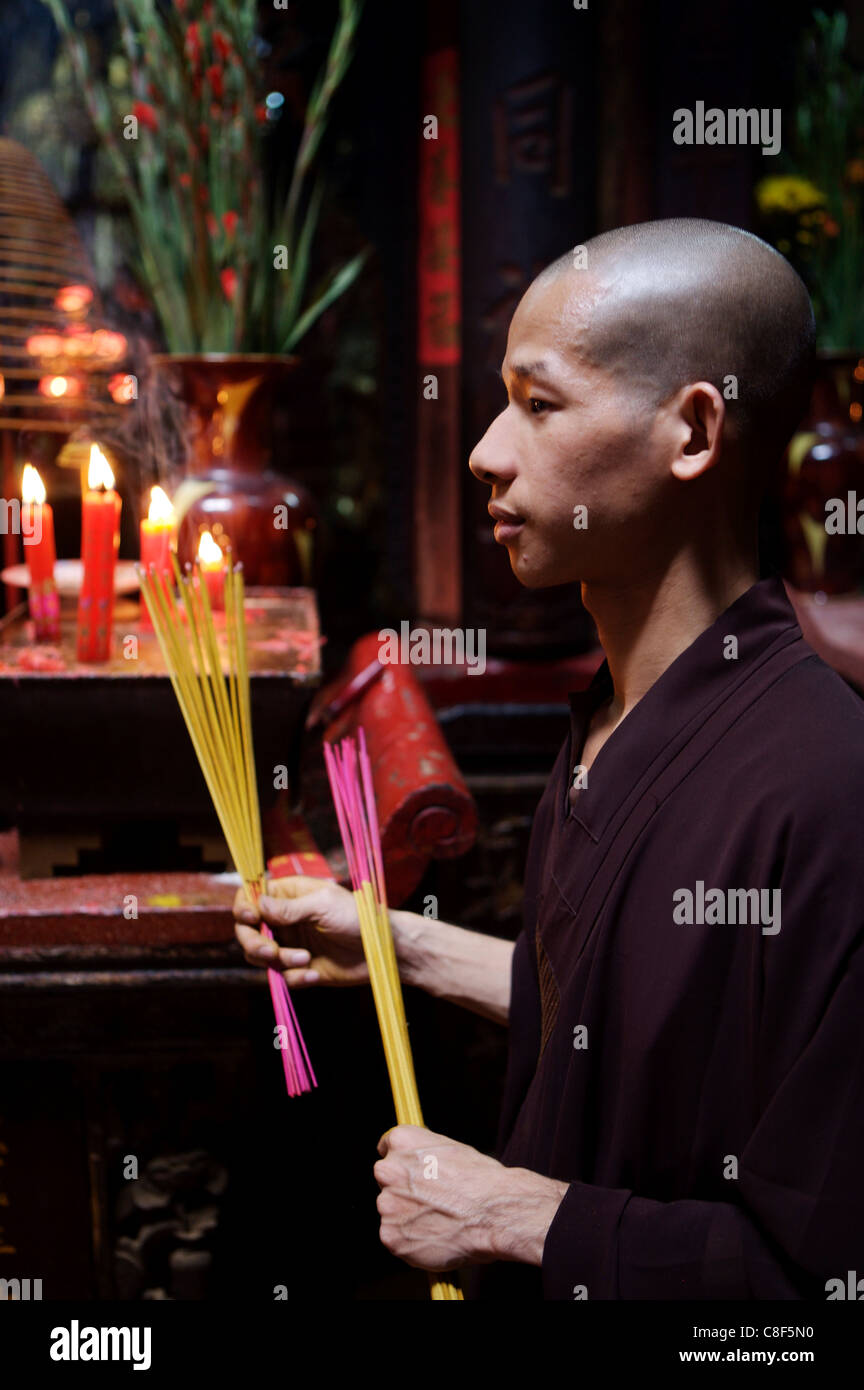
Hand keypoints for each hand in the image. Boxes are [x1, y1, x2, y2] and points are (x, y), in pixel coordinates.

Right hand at [233, 874, 368, 987]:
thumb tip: (257, 904)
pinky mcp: (299, 968)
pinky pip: (280, 976)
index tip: (251, 918)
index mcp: (289, 895)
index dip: (243, 908)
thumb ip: (288, 907)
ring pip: (258, 956)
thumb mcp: (323, 905)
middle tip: (272, 951)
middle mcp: (285, 919)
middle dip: (255, 942)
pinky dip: (293, 977)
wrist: (383, 951)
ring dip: (277, 960)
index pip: (250, 896)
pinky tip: (314, 974)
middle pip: (247, 930)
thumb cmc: (359, 918)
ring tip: (304, 959)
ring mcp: (290, 943)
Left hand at [373, 1124, 568, 1269]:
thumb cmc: (482, 1180)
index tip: (409, 1172)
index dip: (401, 1162)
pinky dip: (411, 1242)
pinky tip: (435, 1237)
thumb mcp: (451, 1149)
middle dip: (403, 1189)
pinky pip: (395, 1238)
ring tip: (439, 1222)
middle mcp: (389, 1169)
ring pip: (391, 1211)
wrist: (495, 1212)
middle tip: (430, 1202)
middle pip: (386, 1179)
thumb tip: (419, 1164)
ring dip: (407, 1217)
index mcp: (402, 1141)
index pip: (387, 1147)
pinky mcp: (391, 1236)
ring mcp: (387, 1204)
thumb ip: (425, 1155)